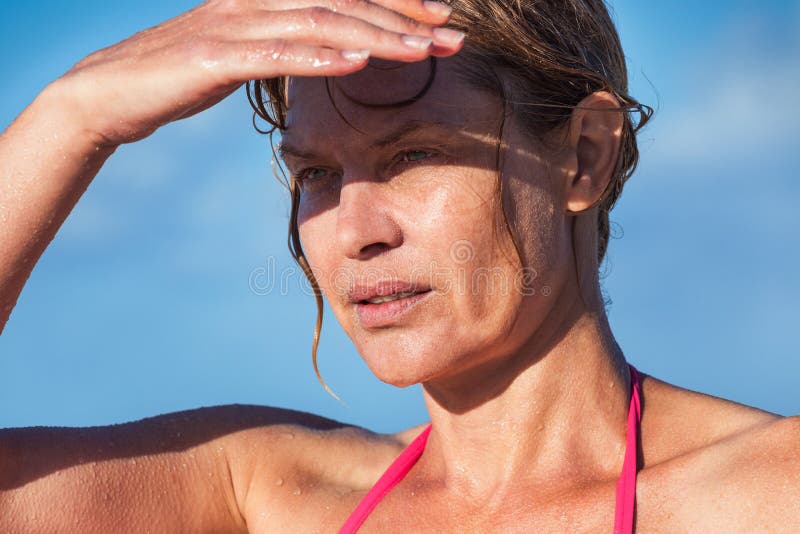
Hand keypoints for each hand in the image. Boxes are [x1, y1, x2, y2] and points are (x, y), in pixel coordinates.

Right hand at [52, 0, 462, 147]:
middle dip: (400, 16)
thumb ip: (282, 46)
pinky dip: (320, 58)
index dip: (393, 2)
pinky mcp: (211, 59)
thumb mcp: (238, 55)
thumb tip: (328, 51)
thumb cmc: (176, 76)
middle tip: (451, 34)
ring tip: (421, 50)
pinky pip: (274, 55)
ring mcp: (231, 26)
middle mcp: (251, 1)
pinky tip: (359, 64)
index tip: (440, 18)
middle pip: (339, 1)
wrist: (105, 93)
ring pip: (317, 24)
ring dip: (374, 36)